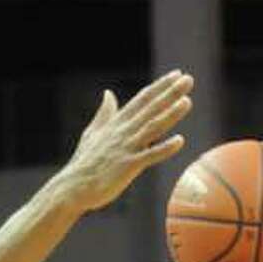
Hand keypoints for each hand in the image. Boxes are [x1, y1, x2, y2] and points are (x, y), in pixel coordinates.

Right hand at [60, 71, 192, 212]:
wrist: (73, 187)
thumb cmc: (84, 162)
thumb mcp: (93, 132)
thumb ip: (104, 113)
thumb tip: (108, 93)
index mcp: (117, 123)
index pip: (142, 100)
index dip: (160, 87)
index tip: (176, 74)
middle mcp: (123, 132)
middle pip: (151, 109)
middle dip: (170, 93)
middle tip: (188, 79)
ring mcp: (126, 148)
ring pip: (152, 127)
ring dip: (170, 114)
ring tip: (187, 101)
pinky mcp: (128, 166)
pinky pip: (149, 156)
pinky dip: (164, 148)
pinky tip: (180, 141)